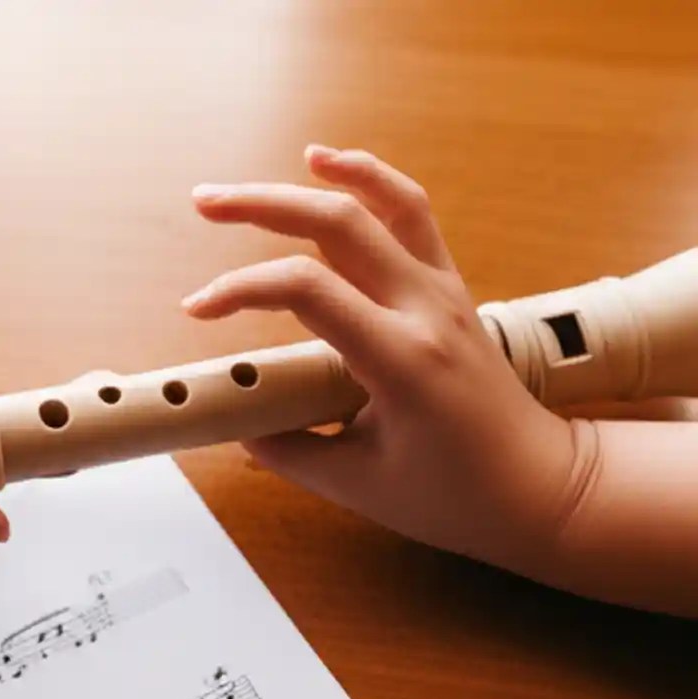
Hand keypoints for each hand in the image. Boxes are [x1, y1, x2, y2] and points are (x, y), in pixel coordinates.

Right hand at [184, 146, 586, 575]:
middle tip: (204, 203)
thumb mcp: (358, 485)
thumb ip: (287, 451)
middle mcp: (424, 309)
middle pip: (338, 223)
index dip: (239, 289)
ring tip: (280, 161)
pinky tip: (333, 167)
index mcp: (400, 358)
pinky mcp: (449, 288)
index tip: (196, 309)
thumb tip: (237, 424)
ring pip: (386, 202)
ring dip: (328, 175)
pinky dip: (373, 181)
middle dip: (262, 204)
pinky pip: (412, 215)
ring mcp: (443, 291)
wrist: (542, 488)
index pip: (305, 290)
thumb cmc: (456, 496)